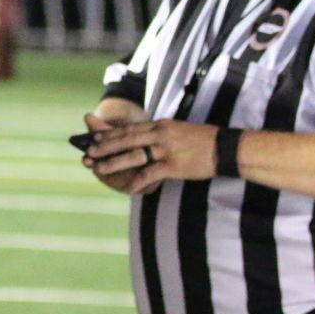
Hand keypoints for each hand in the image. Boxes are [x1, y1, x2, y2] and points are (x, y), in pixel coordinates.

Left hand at [83, 117, 216, 194]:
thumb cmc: (203, 141)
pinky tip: (127, 188)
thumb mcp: (178, 130)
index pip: (129, 129)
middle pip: (126, 140)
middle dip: (105, 147)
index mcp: (160, 125)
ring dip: (113, 163)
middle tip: (88, 152)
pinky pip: (150, 174)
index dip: (110, 134)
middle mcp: (160, 134)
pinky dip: (137, 182)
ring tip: (98, 168)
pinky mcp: (174, 165)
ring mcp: (166, 149)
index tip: (94, 137)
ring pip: (133, 155)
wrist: (226, 148)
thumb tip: (144, 137)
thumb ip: (159, 133)